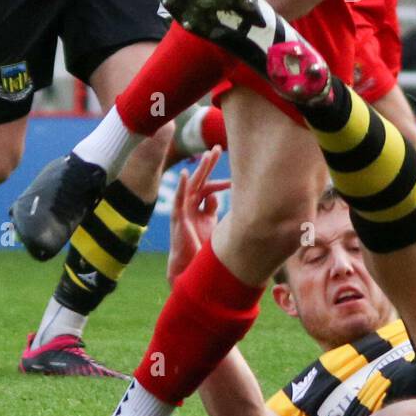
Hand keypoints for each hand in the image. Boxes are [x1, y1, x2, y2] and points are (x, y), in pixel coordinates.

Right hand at [167, 148, 229, 285]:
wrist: (189, 268)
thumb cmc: (200, 248)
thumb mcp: (210, 225)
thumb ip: (212, 210)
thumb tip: (215, 196)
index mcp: (199, 208)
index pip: (210, 188)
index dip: (222, 182)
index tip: (236, 180)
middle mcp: (190, 206)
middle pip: (201, 181)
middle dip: (209, 165)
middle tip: (218, 148)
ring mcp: (184, 211)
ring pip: (192, 186)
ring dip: (200, 171)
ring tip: (207, 156)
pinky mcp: (178, 218)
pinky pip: (178, 199)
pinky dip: (181, 186)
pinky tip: (184, 174)